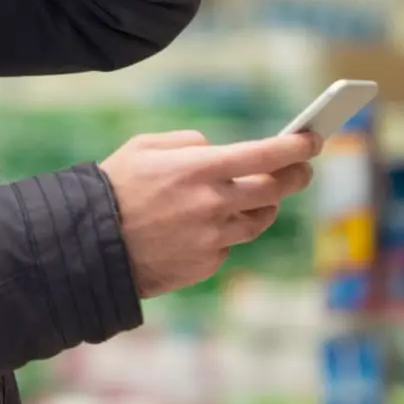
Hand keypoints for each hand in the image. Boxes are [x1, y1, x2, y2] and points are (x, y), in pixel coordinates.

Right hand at [99, 130, 318, 299]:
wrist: (90, 244)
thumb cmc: (114, 187)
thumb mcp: (145, 147)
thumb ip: (189, 142)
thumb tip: (219, 150)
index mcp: (199, 169)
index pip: (264, 155)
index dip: (296, 147)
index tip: (313, 139)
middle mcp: (212, 204)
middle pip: (274, 190)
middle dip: (295, 176)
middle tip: (302, 169)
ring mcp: (212, 238)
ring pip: (258, 220)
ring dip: (265, 205)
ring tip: (261, 196)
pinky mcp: (206, 263)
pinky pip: (230, 243)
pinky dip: (226, 231)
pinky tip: (206, 225)